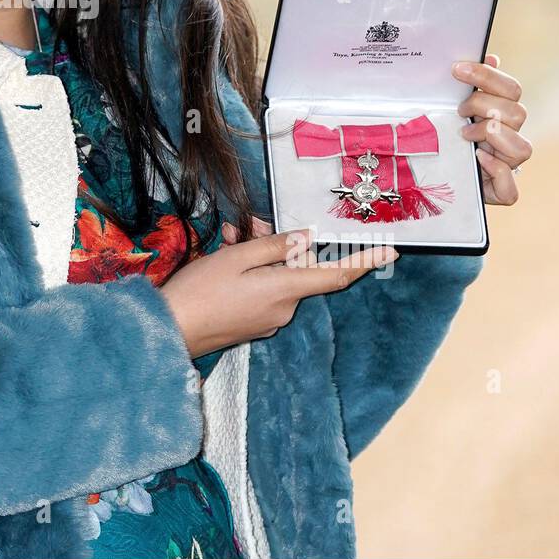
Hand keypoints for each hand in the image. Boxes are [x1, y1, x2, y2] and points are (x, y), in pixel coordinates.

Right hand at [159, 216, 397, 358]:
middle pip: (295, 268)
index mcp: (284, 291)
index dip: (364, 262)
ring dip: (256, 256)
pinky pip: (262, 291)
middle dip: (276, 244)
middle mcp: (284, 309)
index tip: (389, 251)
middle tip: (243, 225)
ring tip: (226, 238)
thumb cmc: (199, 292)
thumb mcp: (235, 258)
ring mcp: (269, 320)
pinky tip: (223, 261)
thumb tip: (306, 240)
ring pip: (276, 277)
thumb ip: (273, 247)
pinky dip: (249, 273)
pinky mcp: (254, 325)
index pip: (335, 275)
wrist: (169, 332)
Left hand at [453, 53, 532, 205]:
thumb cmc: (446, 136)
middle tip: (459, 110)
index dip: (486, 76)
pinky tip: (479, 159)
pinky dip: (497, 173)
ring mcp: (508, 166)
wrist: (439, 175)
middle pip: (518, 112)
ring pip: (523, 148)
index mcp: (503, 115)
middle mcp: (510, 138)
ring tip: (464, 134)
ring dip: (490, 135)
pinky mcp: (500, 192)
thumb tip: (492, 57)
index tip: (456, 69)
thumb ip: (471, 85)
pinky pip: (511, 189)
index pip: (511, 88)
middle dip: (483, 105)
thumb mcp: (450, 109)